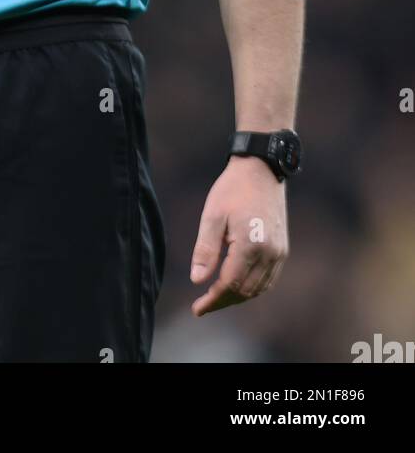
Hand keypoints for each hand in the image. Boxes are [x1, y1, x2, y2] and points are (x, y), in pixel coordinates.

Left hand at [189, 155, 288, 315]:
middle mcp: (270, 253)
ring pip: (259, 289)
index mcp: (251, 244)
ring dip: (237, 297)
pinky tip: (237, 286)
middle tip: (202, 306)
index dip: (213, 299)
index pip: (230, 284)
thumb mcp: (212, 215)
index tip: (197, 309)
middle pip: (245, 291)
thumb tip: (197, 280)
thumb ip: (205, 249)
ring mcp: (279, 252)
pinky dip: (252, 288)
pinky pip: (269, 279)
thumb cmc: (232, 189)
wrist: (261, 169)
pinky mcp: (283, 249)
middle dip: (223, 301)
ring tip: (216, 298)